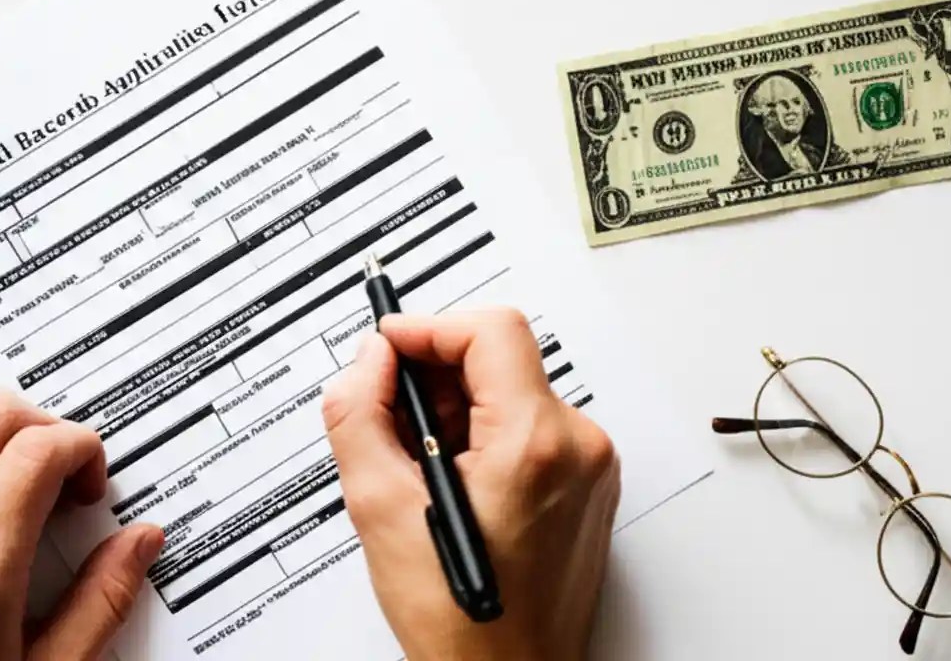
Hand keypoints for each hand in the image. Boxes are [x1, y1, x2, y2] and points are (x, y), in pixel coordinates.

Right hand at [322, 310, 620, 660]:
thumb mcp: (379, 509)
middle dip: (436, 377)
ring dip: (458, 412)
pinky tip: (453, 484)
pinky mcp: (587, 483)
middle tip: (393, 417)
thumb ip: (361, 415)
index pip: (489, 332)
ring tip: (422, 470)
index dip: (427, 328)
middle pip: (501, 359)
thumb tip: (369, 361)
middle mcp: (578, 446)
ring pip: (512, 394)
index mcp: (535, 444)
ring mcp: (590, 466)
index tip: (389, 345)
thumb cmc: (461, 622)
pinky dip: (485, 437)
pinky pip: (530, 428)